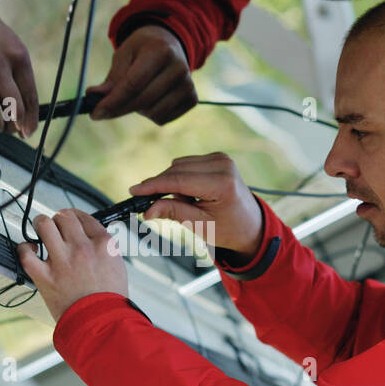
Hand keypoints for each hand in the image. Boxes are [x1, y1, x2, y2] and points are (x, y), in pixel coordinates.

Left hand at [17, 209, 128, 319]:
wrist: (101, 323)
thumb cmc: (110, 299)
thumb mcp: (117, 265)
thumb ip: (104, 248)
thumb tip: (89, 237)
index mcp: (103, 244)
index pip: (83, 217)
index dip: (74, 216)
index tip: (70, 221)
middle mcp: (82, 248)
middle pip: (63, 216)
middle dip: (58, 219)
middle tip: (55, 226)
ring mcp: (62, 261)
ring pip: (44, 225)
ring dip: (40, 225)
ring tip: (40, 231)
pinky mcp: (45, 277)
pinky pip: (26, 253)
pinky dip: (24, 249)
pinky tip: (30, 250)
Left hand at [88, 25, 196, 124]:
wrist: (170, 44)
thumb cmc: (142, 49)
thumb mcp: (124, 55)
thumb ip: (112, 77)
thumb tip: (94, 95)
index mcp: (160, 51)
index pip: (133, 83)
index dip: (113, 101)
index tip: (95, 113)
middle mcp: (179, 68)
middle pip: (142, 100)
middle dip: (119, 108)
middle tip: (101, 112)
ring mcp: (188, 85)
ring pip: (152, 113)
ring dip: (137, 109)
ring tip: (137, 93)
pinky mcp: (192, 99)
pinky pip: (163, 119)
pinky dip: (150, 114)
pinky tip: (150, 99)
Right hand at [129, 152, 263, 259]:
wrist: (250, 224)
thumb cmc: (228, 228)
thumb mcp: (199, 225)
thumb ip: (173, 213)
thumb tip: (147, 210)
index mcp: (222, 184)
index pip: (178, 180)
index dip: (153, 185)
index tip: (134, 190)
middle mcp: (223, 165)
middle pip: (176, 170)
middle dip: (163, 187)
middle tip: (156, 206)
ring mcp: (221, 158)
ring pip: (179, 165)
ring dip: (174, 183)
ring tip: (188, 203)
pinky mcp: (218, 157)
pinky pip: (187, 164)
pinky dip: (182, 178)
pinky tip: (192, 193)